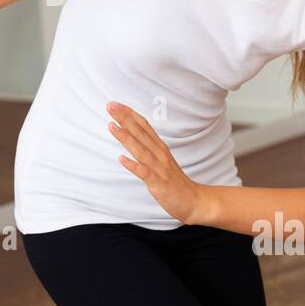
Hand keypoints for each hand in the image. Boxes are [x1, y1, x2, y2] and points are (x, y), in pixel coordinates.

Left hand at [106, 101, 206, 224]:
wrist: (194, 201)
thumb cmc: (175, 181)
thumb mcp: (161, 160)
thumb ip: (148, 147)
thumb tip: (133, 136)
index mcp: (159, 147)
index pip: (143, 126)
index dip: (129, 114)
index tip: (115, 104)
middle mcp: (159, 154)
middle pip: (140, 133)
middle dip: (124, 119)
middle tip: (110, 106)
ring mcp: (159, 168)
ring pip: (140, 149)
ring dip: (125, 137)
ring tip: (111, 126)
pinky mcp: (159, 183)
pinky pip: (145, 173)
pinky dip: (133, 165)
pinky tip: (121, 158)